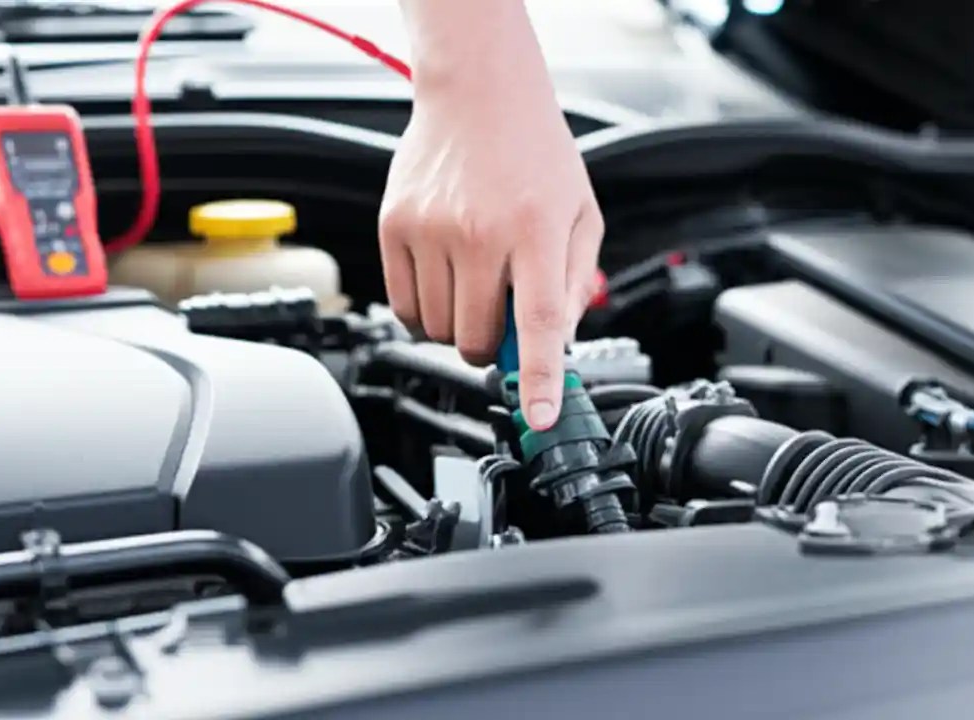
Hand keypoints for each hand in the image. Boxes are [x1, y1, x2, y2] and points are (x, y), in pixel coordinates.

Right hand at [379, 1, 603, 429]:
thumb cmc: (534, 150)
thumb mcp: (580, 211)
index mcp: (535, 230)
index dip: (538, 379)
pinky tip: (443, 276)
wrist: (477, 91)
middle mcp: (480, 232)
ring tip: (473, 280)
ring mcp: (430, 230)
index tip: (540, 417)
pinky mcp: (393, 227)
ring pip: (436, 328)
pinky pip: (403, 304)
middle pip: (475, 338)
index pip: (538, 322)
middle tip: (500, 313)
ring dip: (456, 323)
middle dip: (489, 344)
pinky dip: (424, 308)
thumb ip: (575, 280)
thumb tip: (557, 342)